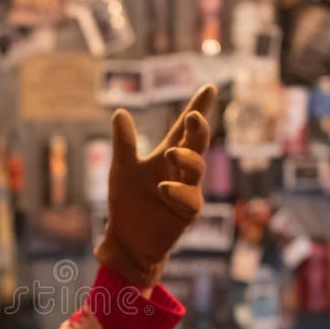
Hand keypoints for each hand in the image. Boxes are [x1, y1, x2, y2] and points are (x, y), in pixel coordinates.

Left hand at [95, 85, 217, 288]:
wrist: (127, 240)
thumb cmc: (127, 203)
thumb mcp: (123, 169)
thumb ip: (124, 143)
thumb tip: (120, 112)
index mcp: (168, 156)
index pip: (183, 129)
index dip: (197, 108)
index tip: (209, 88)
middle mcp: (181, 170)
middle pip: (197, 144)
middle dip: (199, 129)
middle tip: (194, 116)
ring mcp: (188, 190)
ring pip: (197, 168)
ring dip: (186, 159)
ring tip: (170, 152)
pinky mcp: (187, 212)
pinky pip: (189, 198)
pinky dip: (177, 191)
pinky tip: (163, 188)